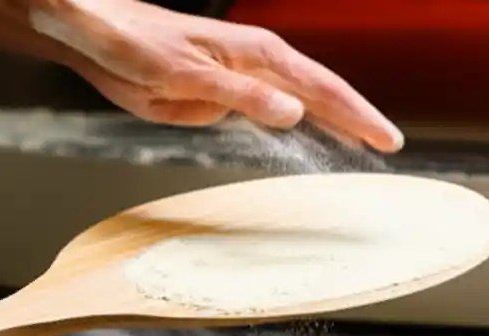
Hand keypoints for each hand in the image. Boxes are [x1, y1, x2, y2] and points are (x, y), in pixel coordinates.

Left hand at [33, 0, 403, 151]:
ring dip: (334, 122)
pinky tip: (314, 142)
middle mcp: (256, 62)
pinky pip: (273, 113)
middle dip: (356, 118)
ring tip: (367, 144)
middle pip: (320, 92)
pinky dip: (299, 127)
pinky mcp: (223, 94)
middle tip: (391, 144)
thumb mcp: (184, 75)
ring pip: (301, 101)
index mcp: (255, 52)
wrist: (97, 37)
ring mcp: (242, 78)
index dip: (356, 114)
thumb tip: (296, 113)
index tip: (385, 138)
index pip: (320, 87)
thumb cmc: (134, 45)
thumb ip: (240, 95)